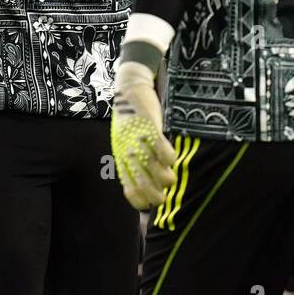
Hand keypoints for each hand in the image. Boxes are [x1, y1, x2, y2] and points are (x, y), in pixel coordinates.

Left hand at [110, 61, 176, 210]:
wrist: (128, 92)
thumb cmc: (128, 121)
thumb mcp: (123, 144)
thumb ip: (131, 163)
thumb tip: (144, 184)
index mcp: (121, 161)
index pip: (131, 194)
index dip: (144, 202)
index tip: (152, 199)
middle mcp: (129, 156)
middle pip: (147, 188)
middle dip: (159, 196)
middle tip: (165, 192)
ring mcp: (139, 144)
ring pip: (160, 174)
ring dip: (169, 177)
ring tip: (170, 172)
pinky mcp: (150, 131)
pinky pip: (166, 154)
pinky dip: (172, 158)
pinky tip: (171, 154)